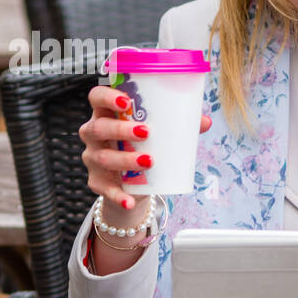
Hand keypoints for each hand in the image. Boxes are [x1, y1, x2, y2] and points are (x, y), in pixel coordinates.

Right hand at [78, 85, 210, 220]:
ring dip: (125, 159)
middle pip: (99, 127)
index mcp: (106, 114)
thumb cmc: (142, 145)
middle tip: (146, 132)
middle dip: (121, 129)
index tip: (127, 102)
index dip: (107, 97)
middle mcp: (94, 134)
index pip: (96, 97)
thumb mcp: (156, 133)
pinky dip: (118, 196)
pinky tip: (130, 200)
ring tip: (149, 161)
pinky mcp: (96, 181)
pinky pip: (105, 189)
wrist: (131, 182)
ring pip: (103, 157)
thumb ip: (178, 125)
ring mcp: (92, 158)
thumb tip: (205, 122)